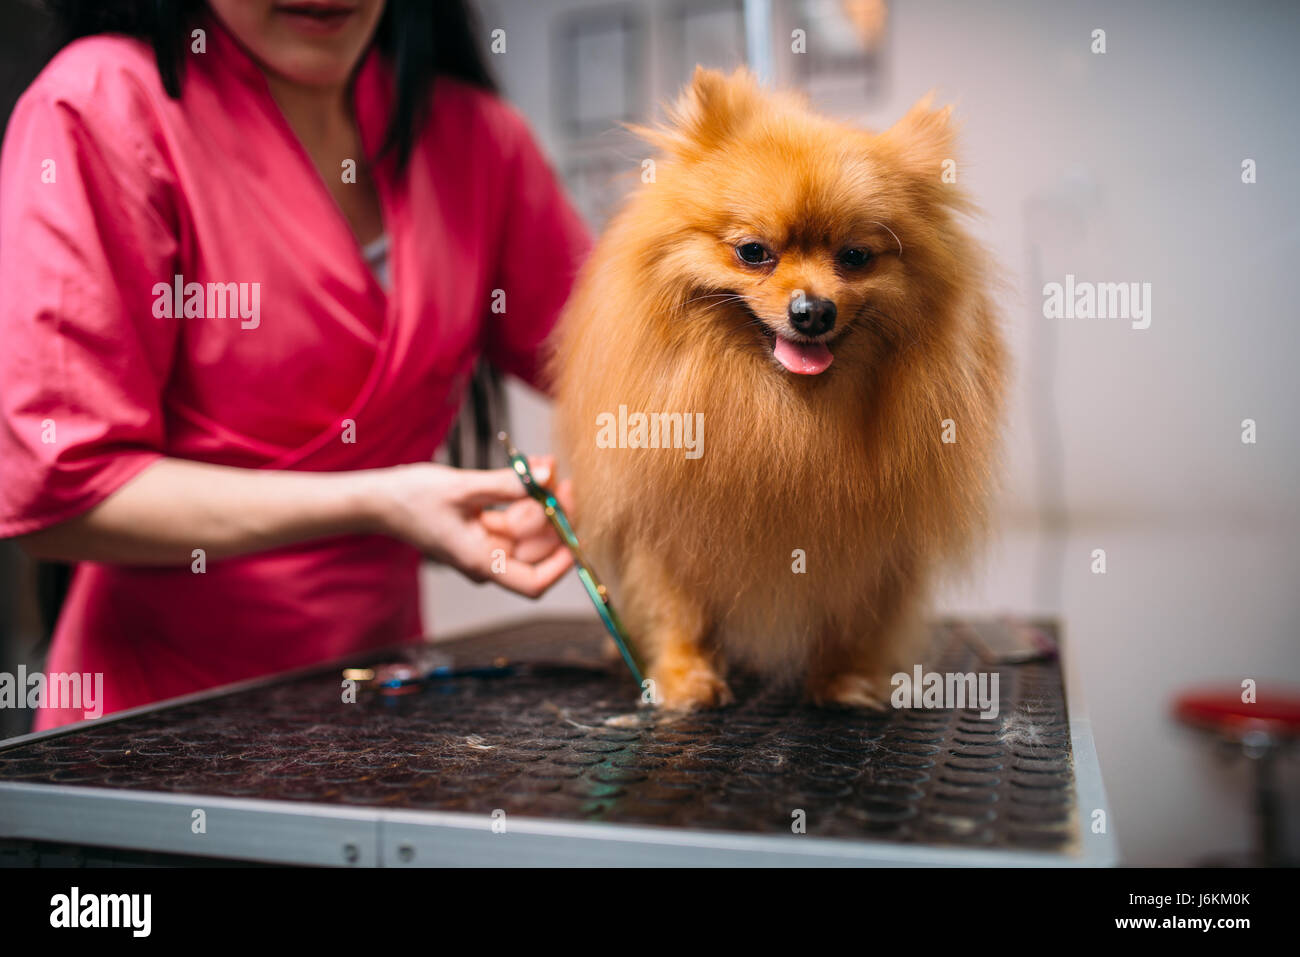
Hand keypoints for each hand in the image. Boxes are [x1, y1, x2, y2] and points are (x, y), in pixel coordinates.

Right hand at [374, 459, 575, 597]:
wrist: (377, 499)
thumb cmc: (411, 499)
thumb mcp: (463, 487)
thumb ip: (507, 484)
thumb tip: (546, 477)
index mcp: (480, 562)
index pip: (533, 582)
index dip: (561, 563)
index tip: (575, 531)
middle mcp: (486, 560)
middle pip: (536, 552)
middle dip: (554, 520)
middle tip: (564, 484)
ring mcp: (484, 545)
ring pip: (527, 533)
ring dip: (541, 503)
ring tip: (548, 470)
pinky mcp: (481, 529)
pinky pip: (513, 518)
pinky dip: (524, 498)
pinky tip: (533, 472)